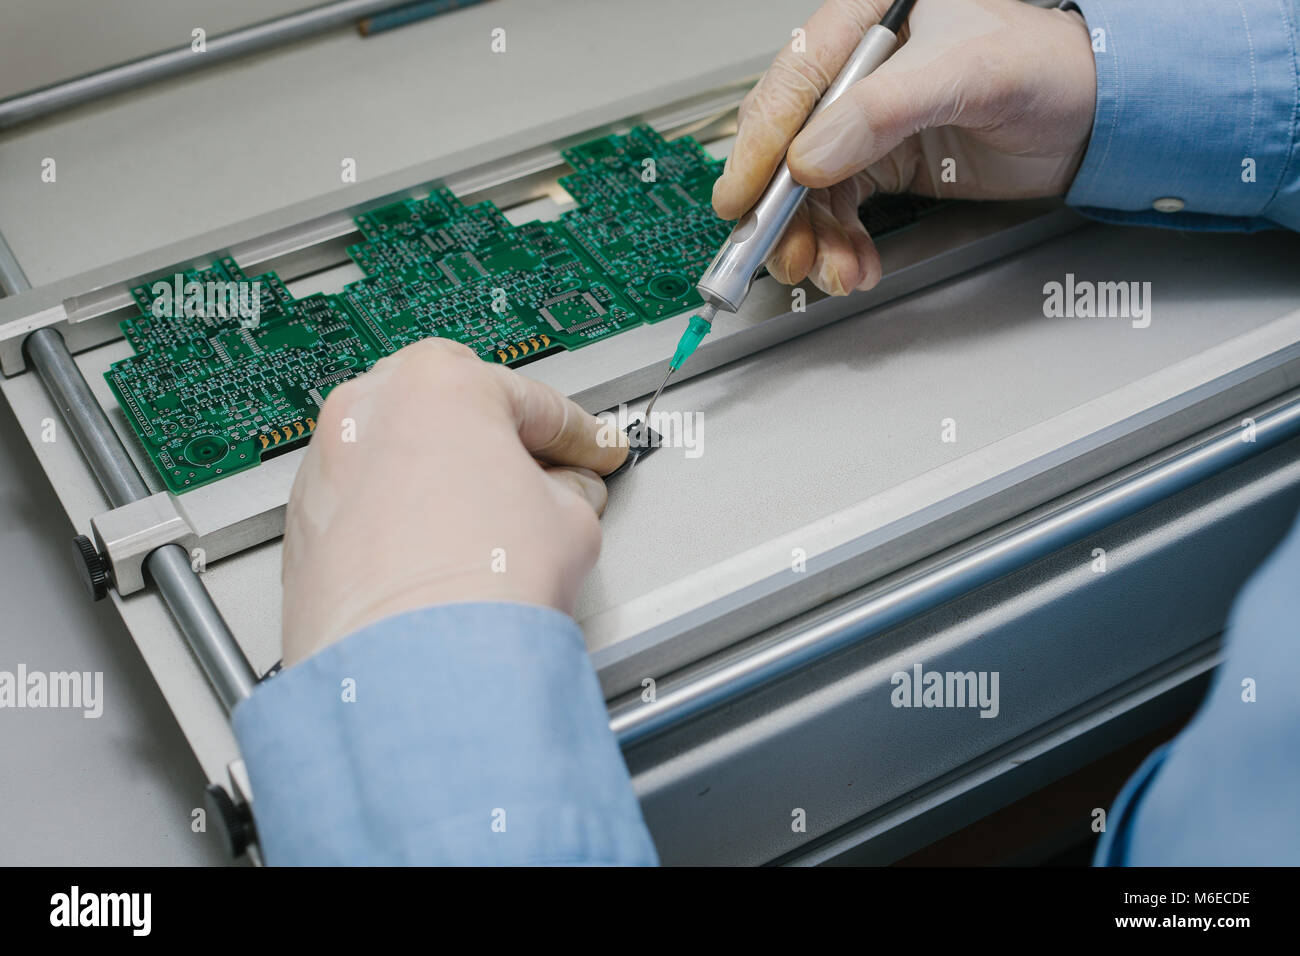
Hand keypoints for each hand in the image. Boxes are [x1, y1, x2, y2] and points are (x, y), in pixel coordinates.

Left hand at [280, 339, 627, 665]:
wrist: (414, 670)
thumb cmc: (476, 590)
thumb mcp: (572, 521)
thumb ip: (572, 489)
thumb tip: (566, 495)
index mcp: (438, 382)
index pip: (533, 403)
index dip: (580, 437)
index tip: (593, 454)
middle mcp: (368, 410)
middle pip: (454, 412)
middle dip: (502, 446)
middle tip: (547, 482)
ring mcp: (326, 466)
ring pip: (403, 455)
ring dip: (446, 482)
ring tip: (490, 531)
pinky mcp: (304, 526)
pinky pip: (368, 504)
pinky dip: (403, 520)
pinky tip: (441, 559)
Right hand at [713, 0, 1095, 294]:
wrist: (1093, 116)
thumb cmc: (1046, 66)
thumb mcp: (967, 73)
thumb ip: (883, 109)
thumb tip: (810, 155)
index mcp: (863, 17)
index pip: (792, 82)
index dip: (760, 144)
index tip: (744, 198)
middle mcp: (853, 69)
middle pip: (786, 142)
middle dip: (782, 207)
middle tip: (782, 253)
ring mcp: (862, 119)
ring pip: (807, 188)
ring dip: (813, 238)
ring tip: (831, 272)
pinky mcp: (879, 161)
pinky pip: (839, 210)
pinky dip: (840, 245)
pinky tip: (853, 265)